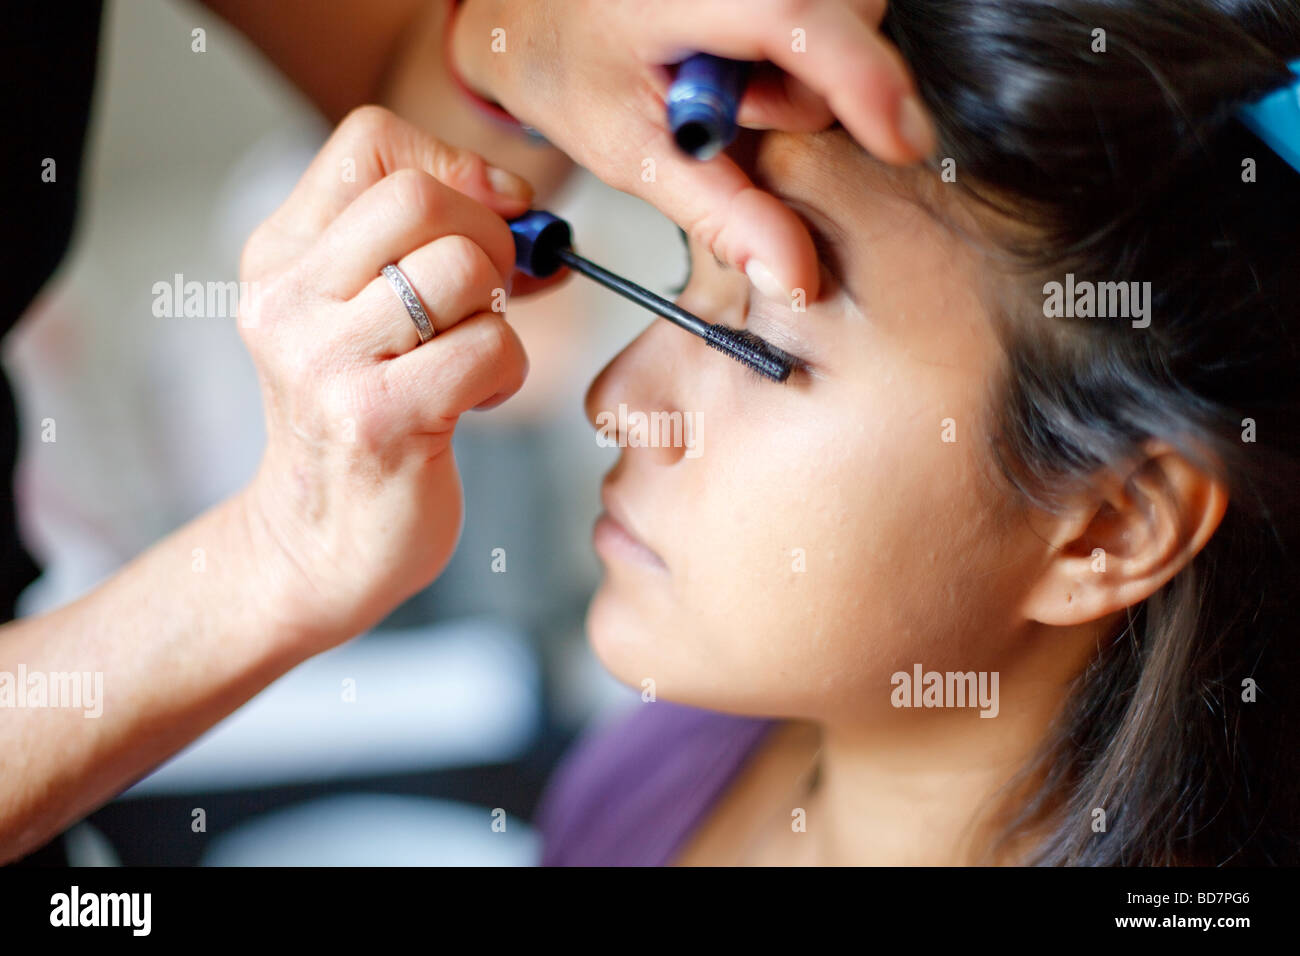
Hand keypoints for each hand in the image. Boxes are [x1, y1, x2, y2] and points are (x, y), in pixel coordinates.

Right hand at [236, 106, 552, 649]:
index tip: (489, 217)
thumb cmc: (362, 421)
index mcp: (280, 257)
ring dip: (497, 314)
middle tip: (487, 296)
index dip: (454, 167)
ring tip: (469, 358)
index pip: (369, 142)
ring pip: (461, 270)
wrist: (316, 544)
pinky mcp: (377, 419)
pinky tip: (471, 403)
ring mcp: (325, 359)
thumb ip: (425, 251)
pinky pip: (489, 348)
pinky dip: (505, 372)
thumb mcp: (362, 318)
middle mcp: (288, 298)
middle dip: (486, 237)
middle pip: (420, 196)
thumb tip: (522, 207)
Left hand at [450, 0, 935, 302]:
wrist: (532, 15)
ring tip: (720, 90)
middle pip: (846, 25)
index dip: (869, 85)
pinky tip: (736, 69)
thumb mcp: (633, 153)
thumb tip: (796, 275)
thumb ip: (721, 212)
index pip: (808, 23)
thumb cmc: (567, 68)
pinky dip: (792, 57)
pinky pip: (822, 17)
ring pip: (842, 22)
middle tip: (728, 118)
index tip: (904, 144)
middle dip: (808, 92)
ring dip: (794, 77)